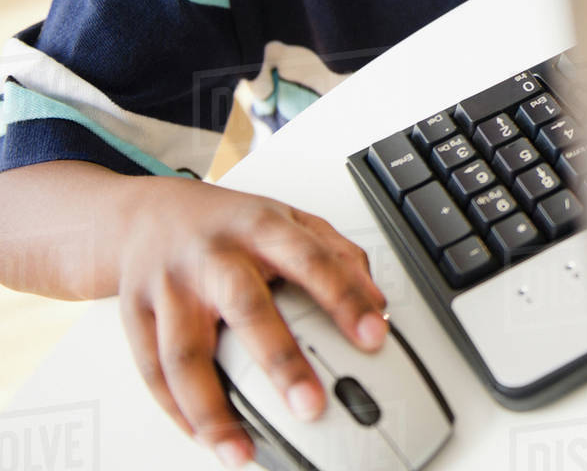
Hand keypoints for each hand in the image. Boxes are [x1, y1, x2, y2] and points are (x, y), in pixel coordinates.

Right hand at [116, 178, 387, 467]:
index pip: (311, 260)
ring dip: (213, 410)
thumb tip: (377, 302)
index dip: (344, 297)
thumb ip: (337, 255)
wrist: (151, 214)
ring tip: (242, 451)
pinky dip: (177, 412)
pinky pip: (152, 372)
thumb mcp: (289, 219)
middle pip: (247, 307)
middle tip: (311, 407)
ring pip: (185, 353)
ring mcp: (171, 286)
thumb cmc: (230, 223)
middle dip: (280, 360)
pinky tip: (205, 437)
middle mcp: (215, 255)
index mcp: (261, 226)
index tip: (373, 336)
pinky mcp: (135, 315)